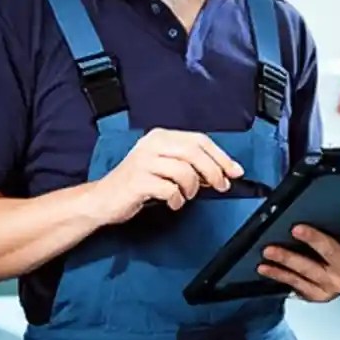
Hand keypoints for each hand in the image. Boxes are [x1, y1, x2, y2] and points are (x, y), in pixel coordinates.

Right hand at [88, 128, 243, 225]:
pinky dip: (177, 199)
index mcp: (161, 136)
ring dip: (193, 187)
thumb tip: (225, 172)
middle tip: (222, 186)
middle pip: (194, 152)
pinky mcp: (137, 180)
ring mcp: (143, 161)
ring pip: (184, 170)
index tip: (236, 171)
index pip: (200, 140)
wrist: (103, 200)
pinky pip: (170, 189)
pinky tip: (173, 202)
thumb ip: (192, 165)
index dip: (221, 156)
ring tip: (186, 195)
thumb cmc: (139, 184)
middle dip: (214, 171)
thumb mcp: (167, 167)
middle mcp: (152, 144)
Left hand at [257, 205, 339, 302]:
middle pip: (330, 252)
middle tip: (296, 230)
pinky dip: (280, 275)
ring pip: (307, 270)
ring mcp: (334, 286)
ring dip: (287, 260)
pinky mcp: (319, 295)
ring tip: (270, 251)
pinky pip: (296, 284)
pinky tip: (267, 268)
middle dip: (313, 240)